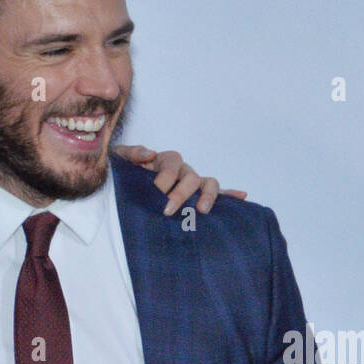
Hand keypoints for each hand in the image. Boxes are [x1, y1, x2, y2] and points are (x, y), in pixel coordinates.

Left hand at [114, 144, 247, 215]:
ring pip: (208, 184)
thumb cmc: (126, 173)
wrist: (126, 189)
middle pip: (190, 177)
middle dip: (180, 194)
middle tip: (167, 210)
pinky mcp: (199, 197)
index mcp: (166, 161)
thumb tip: (150, 154)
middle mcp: (183, 171)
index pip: (171, 165)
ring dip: (208, 196)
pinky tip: (242, 196)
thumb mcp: (121, 159)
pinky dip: (231, 194)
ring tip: (202, 210)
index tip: (155, 193)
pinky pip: (219, 193)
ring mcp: (193, 184)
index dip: (164, 179)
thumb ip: (131, 153)